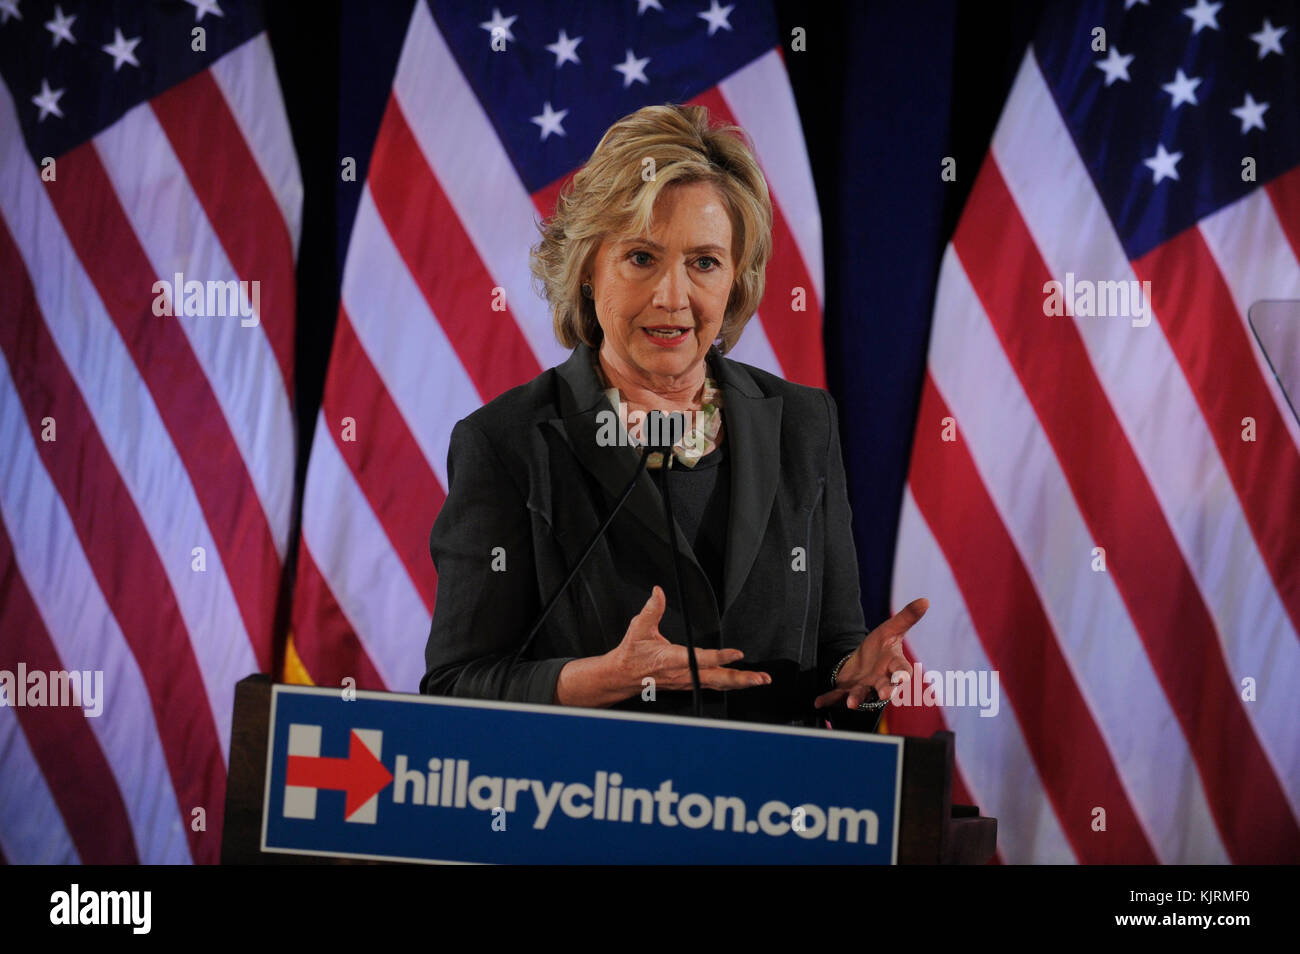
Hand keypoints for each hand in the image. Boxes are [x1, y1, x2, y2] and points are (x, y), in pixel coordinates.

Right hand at [607, 586, 769, 695]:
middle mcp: (683, 674)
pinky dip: (730, 685)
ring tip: (760, 680)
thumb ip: (651, 609)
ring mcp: (687, 681)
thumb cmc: (631, 653)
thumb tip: (658, 591)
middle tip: (760, 678)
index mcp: (672, 659)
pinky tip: (743, 682)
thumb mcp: (638, 628)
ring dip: (740, 683)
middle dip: (740, 679)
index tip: (737, 654)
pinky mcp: (689, 684)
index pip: (700, 659)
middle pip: (716, 678)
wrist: (622, 677)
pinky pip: (713, 685)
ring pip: (718, 684)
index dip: (720, 657)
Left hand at [813, 598, 928, 710]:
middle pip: (886, 687)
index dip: (903, 674)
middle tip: (886, 695)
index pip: (902, 670)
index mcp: (894, 666)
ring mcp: (864, 687)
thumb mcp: (891, 629)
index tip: (904, 677)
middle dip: (886, 691)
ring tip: (851, 704)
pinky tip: (819, 702)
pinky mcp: (847, 691)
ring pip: (862, 695)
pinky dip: (828, 699)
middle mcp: (881, 680)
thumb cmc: (881, 648)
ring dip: (856, 699)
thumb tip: (925, 600)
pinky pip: (837, 696)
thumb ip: (907, 617)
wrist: (863, 662)